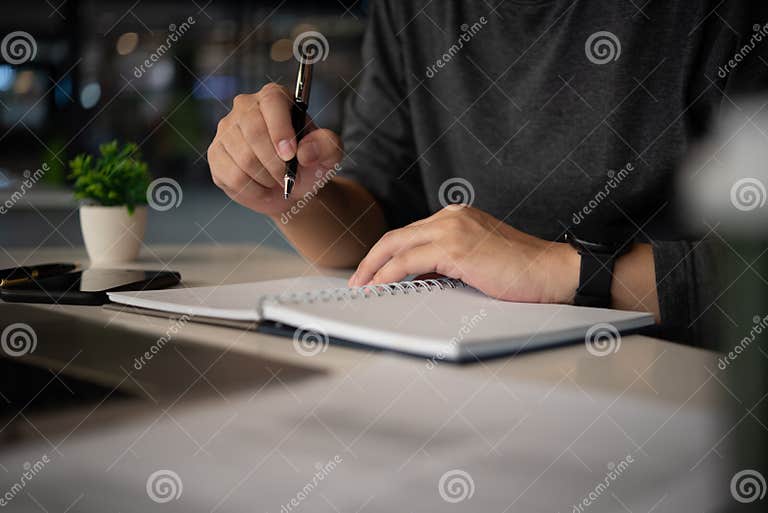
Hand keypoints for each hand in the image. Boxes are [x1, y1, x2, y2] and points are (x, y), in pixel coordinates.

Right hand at [207, 83, 342, 214]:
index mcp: (275, 97)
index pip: (272, 102)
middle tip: (289, 178)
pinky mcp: (216, 154)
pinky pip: (232, 176)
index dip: (280, 130)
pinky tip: (262, 187)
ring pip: (244, 159)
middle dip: (276, 163)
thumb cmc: (308, 163)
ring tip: (277, 181)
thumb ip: (327, 146)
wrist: (290, 186)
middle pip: (254, 132)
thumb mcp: (329, 155)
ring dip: (267, 178)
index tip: (291, 155)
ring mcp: (226, 130)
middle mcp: (245, 106)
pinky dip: (253, 190)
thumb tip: (304, 152)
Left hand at [348, 205, 580, 303]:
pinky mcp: (455, 248)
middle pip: (396, 236)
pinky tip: (379, 287)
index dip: (386, 253)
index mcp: (457, 216)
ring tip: (362, 286)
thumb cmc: (521, 271)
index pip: (411, 233)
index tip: (372, 270)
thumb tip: (419, 277)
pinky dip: (388, 274)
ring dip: (374, 268)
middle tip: (357, 279)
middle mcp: (451, 216)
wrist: (551, 272)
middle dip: (371, 259)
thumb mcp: (476, 260)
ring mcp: (452, 229)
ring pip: (397, 246)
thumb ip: (448, 262)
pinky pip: (409, 262)